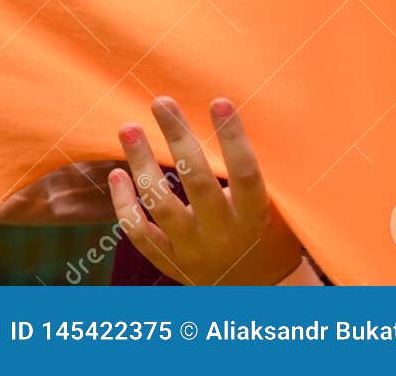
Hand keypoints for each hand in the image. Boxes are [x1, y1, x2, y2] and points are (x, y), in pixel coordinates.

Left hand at [110, 96, 306, 285]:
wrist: (257, 294)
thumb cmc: (269, 236)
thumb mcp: (278, 209)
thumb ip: (255, 174)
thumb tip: (233, 117)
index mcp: (255, 217)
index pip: (245, 173)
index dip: (233, 137)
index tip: (218, 101)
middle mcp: (224, 234)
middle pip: (198, 182)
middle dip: (178, 138)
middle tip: (161, 101)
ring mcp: (193, 249)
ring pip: (161, 204)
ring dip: (142, 163)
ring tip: (128, 128)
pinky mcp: (169, 261)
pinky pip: (139, 233)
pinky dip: (124, 205)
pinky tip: (117, 174)